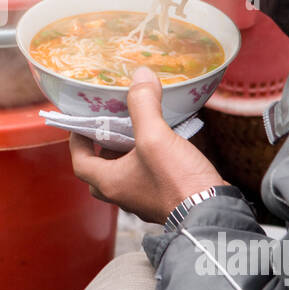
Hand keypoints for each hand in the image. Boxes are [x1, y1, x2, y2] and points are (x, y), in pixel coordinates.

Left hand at [70, 66, 224, 224]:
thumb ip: (143, 105)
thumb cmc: (176, 181)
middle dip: (102, 146)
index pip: (80, 162)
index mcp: (110, 182)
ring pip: (123, 174)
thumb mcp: (155, 137)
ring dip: (125, 152)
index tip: (81, 123)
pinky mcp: (163, 199)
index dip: (77, 141)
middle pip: (100, 169)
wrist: (211, 213)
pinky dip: (145, 160)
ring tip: (137, 128)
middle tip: (110, 125)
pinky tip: (162, 144)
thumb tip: (140, 76)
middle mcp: (122, 194)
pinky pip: (144, 177)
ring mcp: (143, 199)